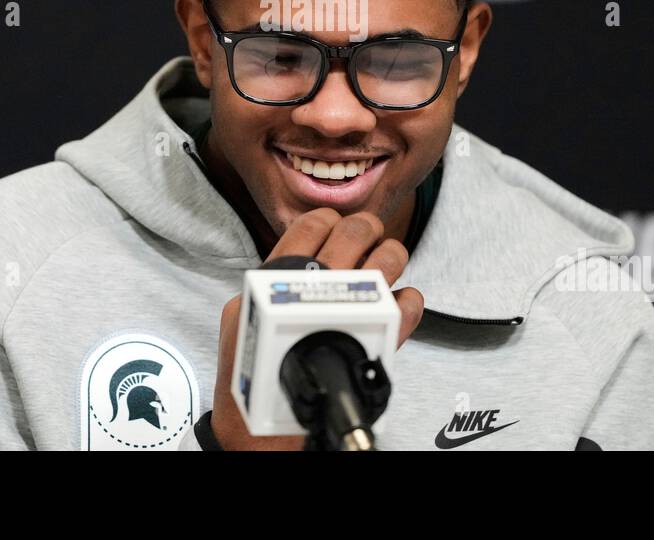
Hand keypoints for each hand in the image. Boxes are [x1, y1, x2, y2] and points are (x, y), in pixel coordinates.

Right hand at [209, 206, 425, 449]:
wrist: (262, 436)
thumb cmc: (254, 378)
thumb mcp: (243, 320)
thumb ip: (270, 286)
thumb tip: (304, 257)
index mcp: (271, 283)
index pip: (308, 225)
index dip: (329, 217)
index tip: (336, 223)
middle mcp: (308, 294)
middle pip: (352, 234)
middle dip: (368, 228)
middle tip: (369, 236)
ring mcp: (343, 317)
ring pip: (385, 263)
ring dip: (393, 256)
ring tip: (388, 261)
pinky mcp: (371, 347)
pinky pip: (405, 310)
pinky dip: (410, 300)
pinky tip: (402, 302)